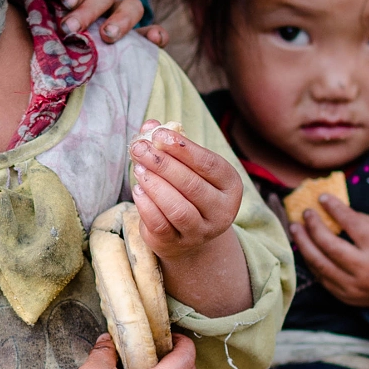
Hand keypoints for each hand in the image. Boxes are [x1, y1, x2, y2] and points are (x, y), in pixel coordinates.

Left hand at [29, 0, 165, 45]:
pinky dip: (156, 35)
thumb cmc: (33, 5)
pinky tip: (157, 39)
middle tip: (70, 28)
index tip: (65, 0)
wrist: (37, 32)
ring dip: (123, 20)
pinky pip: (148, 33)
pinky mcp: (130, 35)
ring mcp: (119, 12)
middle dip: (88, 11)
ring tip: (108, 36)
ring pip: (133, 7)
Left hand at [127, 127, 249, 316]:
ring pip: (177, 207)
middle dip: (162, 164)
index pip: (209, 164)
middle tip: (139, 149)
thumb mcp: (186, 165)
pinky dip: (146, 205)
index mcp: (230, 185)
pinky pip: (161, 224)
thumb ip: (170, 143)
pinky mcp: (178, 243)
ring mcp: (202, 231)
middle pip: (192, 185)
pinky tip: (138, 189)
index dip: (183, 148)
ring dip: (154, 185)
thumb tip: (149, 124)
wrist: (187, 232)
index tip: (158, 134)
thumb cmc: (187, 189)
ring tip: (138, 169)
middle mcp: (222, 211)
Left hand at [289, 200, 368, 309]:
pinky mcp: (344, 296)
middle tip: (306, 213)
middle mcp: (366, 270)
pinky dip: (311, 260)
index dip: (336, 209)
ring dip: (304, 244)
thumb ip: (363, 220)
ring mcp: (353, 287)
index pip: (354, 226)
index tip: (322, 197)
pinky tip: (305, 246)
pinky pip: (321, 276)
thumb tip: (334, 209)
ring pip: (320, 264)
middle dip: (314, 227)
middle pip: (331, 247)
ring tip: (295, 228)